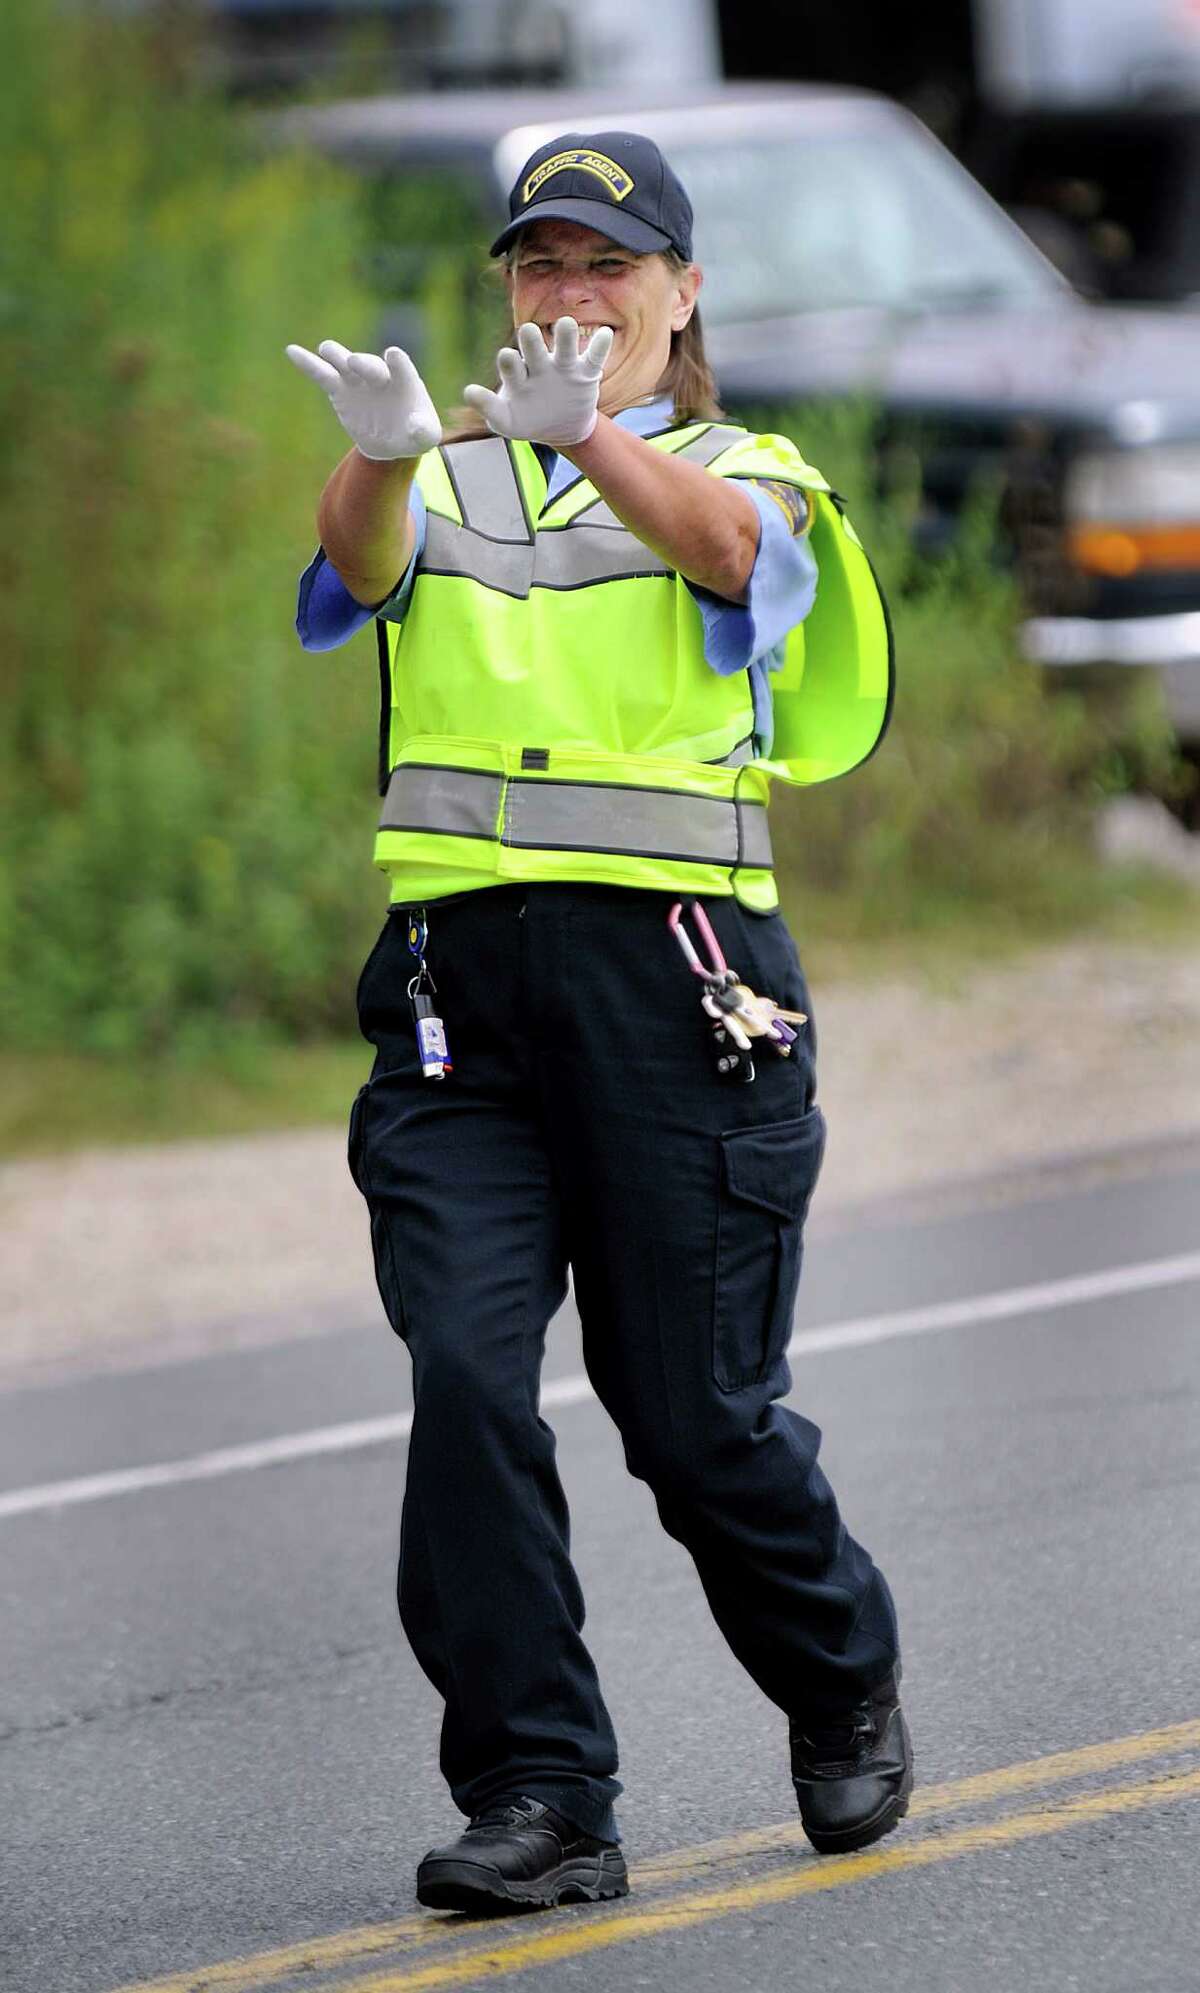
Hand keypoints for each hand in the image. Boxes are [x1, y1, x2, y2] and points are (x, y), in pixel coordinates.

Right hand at [285, 340, 440, 460]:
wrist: (391, 441)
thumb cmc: (413, 434)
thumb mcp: (425, 437)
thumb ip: (424, 432)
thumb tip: (415, 427)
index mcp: (405, 381)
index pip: (402, 368)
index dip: (397, 362)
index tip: (392, 354)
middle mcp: (380, 375)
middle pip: (370, 365)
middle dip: (363, 364)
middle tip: (354, 363)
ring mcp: (358, 379)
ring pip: (343, 362)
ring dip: (336, 355)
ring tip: (326, 351)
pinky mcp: (339, 389)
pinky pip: (322, 375)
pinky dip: (308, 363)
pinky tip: (292, 351)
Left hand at [463, 318, 612, 447]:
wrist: (559, 428)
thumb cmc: (527, 420)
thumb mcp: (506, 421)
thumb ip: (488, 407)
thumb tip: (468, 391)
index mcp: (518, 374)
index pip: (511, 364)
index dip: (509, 362)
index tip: (508, 358)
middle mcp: (539, 365)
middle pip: (535, 348)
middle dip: (531, 340)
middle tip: (528, 332)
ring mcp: (563, 367)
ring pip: (565, 346)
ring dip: (566, 335)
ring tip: (566, 325)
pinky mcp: (586, 372)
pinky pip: (594, 356)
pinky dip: (600, 345)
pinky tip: (604, 334)